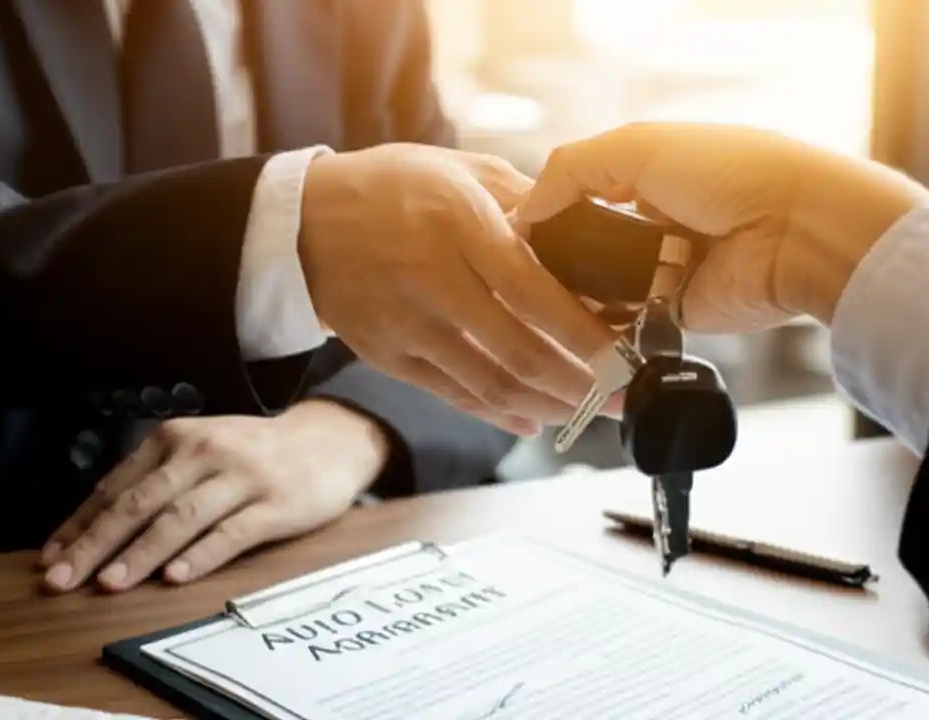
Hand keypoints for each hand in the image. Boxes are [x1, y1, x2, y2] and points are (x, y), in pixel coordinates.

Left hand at [39, 400, 387, 591]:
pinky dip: (200, 556)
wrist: (328, 440)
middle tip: (61, 580)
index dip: (80, 525)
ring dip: (141, 554)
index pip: (117, 486)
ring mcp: (241, 478)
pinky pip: (231, 533)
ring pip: (181, 519)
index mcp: (176, 438)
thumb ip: (156, 479)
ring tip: (110, 584)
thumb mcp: (200, 449)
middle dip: (96, 544)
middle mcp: (204, 452)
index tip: (50, 559)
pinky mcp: (275, 505)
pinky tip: (174, 578)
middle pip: (140, 503)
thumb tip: (95, 525)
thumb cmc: (252, 453)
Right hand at [301, 143, 615, 435]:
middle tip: (621, 393)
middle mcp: (431, 278)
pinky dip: (496, 412)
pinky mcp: (385, 354)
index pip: (533, 291)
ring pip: (488, 382)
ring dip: (544, 403)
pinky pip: (451, 394)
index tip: (623, 353)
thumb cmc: (391, 188)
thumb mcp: (459, 169)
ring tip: (586, 409)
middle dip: (579, 382)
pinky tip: (531, 418)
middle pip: (517, 349)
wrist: (304, 222)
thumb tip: (586, 227)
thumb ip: (524, 198)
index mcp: (458, 224)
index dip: (583, 332)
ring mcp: (405, 323)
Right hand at [516, 123, 928, 329]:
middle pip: (585, 245)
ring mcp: (665, 270)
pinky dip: (600, 324)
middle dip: (556, 257)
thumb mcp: (638, 146)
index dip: (547, 210)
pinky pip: (624, 323)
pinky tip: (574, 321)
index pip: (582, 193)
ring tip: (540, 297)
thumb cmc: (734, 174)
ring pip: (598, 288)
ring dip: (573, 292)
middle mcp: (658, 222)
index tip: (512, 229)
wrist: (797, 230)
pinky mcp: (675, 313)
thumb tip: (525, 209)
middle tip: (521, 269)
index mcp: (652, 174)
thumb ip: (571, 170)